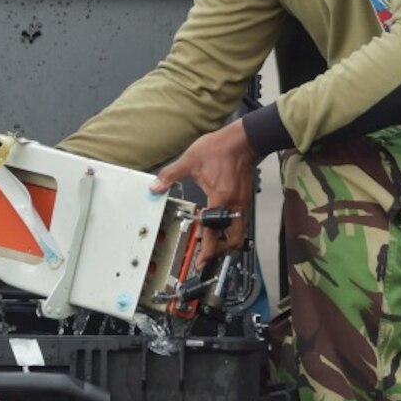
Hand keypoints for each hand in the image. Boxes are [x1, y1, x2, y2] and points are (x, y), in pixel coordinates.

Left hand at [149, 120, 258, 269]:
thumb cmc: (220, 148)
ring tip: (213, 244)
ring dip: (227, 241)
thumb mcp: (189, 161)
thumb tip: (155, 187)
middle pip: (233, 240)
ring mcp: (242, 203)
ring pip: (239, 233)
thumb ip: (170, 175)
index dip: (207, 250)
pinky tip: (221, 226)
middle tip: (208, 255)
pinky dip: (232, 229)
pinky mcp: (245, 199)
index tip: (202, 260)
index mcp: (220, 198)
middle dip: (221, 251)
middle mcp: (234, 205)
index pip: (213, 232)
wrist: (242, 140)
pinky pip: (241, 222)